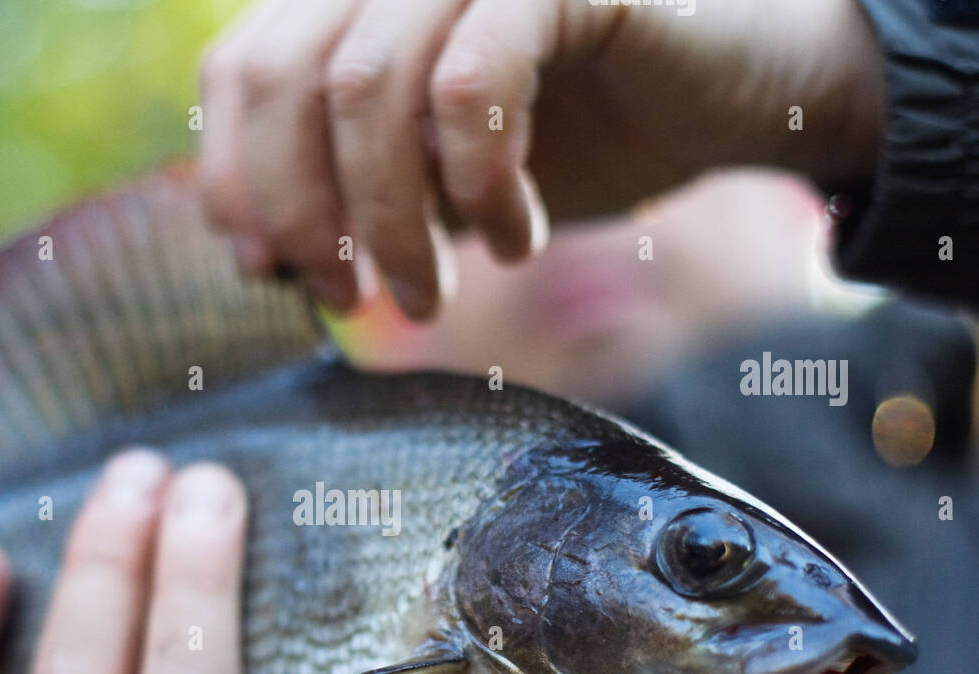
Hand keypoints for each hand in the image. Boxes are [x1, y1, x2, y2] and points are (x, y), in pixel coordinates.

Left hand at [198, 0, 883, 319]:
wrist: (739, 94)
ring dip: (389, 220)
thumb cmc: (584, 137)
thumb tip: (261, 258)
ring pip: (368, 87)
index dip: (238, 180)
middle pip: (284, 76)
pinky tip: (517, 235)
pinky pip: (474, 83)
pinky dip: (479, 183)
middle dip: (300, 211)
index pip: (241, 71)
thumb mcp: (438, 182)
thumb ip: (353, 196)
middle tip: (345, 297)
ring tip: (430, 295)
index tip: (270, 273)